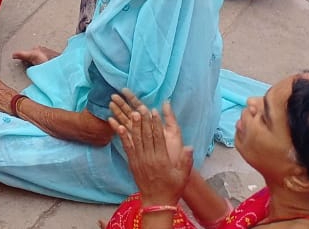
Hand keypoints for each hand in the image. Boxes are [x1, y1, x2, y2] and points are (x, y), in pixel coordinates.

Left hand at [110, 92, 191, 206]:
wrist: (157, 201)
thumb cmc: (172, 188)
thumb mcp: (182, 175)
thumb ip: (186, 161)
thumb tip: (189, 146)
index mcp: (162, 159)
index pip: (159, 138)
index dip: (156, 124)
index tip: (154, 112)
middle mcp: (150, 158)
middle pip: (146, 136)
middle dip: (144, 120)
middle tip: (141, 107)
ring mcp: (139, 160)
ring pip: (136, 139)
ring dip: (133, 125)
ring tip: (131, 112)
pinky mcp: (132, 163)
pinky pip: (127, 147)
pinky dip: (122, 136)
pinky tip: (119, 126)